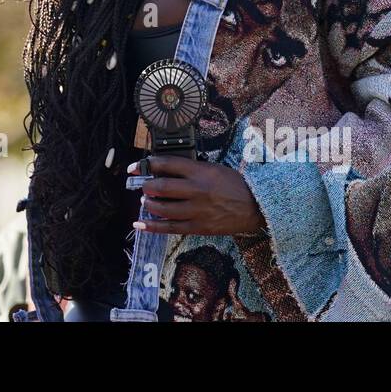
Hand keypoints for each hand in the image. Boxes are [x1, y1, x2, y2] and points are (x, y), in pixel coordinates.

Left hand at [128, 155, 264, 235]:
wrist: (255, 206)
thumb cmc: (233, 185)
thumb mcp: (212, 169)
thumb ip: (190, 170)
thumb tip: (163, 171)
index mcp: (200, 171)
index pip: (166, 164)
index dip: (146, 164)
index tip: (136, 166)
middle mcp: (196, 190)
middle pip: (161, 186)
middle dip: (146, 185)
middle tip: (144, 185)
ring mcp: (196, 210)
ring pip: (162, 208)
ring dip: (149, 204)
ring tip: (147, 201)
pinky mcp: (198, 227)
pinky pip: (170, 228)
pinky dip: (152, 226)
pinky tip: (140, 224)